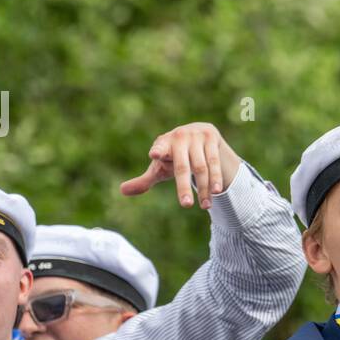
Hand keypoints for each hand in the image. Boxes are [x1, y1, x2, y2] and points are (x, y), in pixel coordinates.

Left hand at [120, 122, 242, 208]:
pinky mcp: (211, 138)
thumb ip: (144, 180)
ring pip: (201, 167)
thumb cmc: (174, 156)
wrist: (198, 134)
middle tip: (186, 205)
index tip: (154, 155)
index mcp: (163, 143)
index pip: (160, 148)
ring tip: (205, 206)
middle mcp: (180, 137)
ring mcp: (197, 136)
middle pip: (182, 166)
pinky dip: (216, 177)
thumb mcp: (160, 167)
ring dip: (204, 188)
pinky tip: (217, 191)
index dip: (158, 151)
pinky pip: (214, 162)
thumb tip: (122, 191)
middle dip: (183, 186)